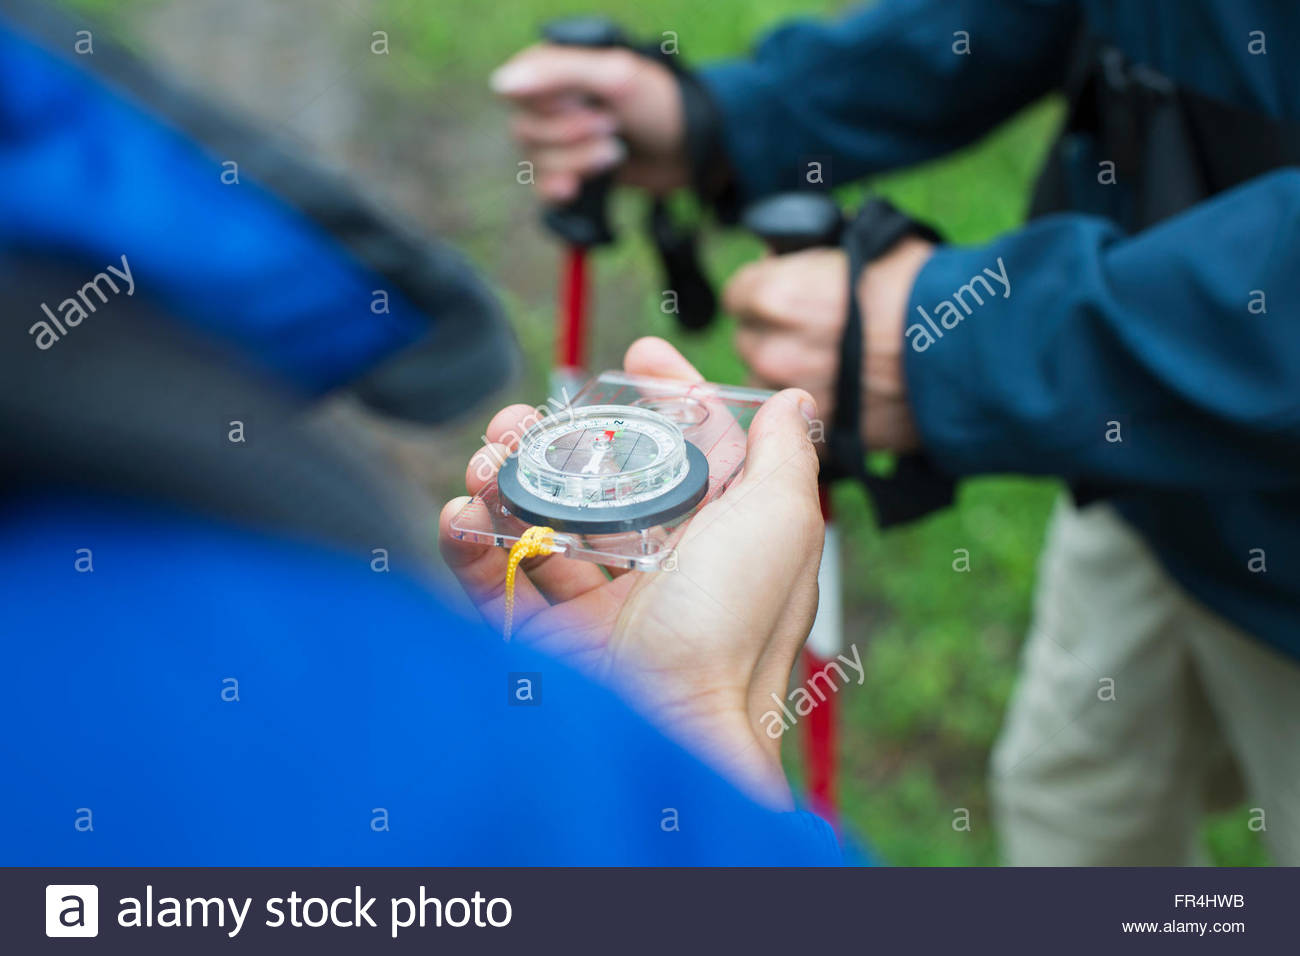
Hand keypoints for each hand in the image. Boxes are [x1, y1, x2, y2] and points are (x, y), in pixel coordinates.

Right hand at [438, 338, 822, 807]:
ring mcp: (603, 605)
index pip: (690, 447)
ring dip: (505, 480)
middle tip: (525, 415)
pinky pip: (498, 584)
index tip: (639, 354)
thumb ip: (784, 456)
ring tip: (484, 459)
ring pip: (543, 525)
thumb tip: (795, 400)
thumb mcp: (779, 523)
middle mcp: (662, 565)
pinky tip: (460, 514)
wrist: (675, 728)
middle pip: (602, 480)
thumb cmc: (733, 625)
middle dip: (559, 435)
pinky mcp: (550, 641)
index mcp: (719, 534)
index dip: (667, 396)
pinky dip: (469, 544)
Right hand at [491, 44, 688, 201]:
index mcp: (554, 68)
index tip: (582, 102)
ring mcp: (560, 139)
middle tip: (613, 127)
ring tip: (616, 153)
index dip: (546, 105)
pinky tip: (579, 189)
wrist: (694, 151)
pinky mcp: (573, 171)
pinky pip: (544, 187)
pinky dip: (560, 190)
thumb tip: (500, 84)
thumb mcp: (616, 77)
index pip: (514, 90)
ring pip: (536, 162)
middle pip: (525, 131)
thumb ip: (560, 73)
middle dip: (571, 137)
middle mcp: (550, 102)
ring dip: (578, 162)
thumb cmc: (660, 103)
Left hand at [727, 239, 935, 453]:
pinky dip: (817, 414)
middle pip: (750, 343)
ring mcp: (795, 400)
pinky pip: (799, 426)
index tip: (783, 293)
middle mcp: (774, 352)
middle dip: (775, 335)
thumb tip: (791, 258)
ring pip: (769, 388)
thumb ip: (812, 259)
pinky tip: (847, 397)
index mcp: (776, 297)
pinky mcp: (822, 437)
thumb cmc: (926, 289)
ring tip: (834, 367)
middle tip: (816, 330)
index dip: (762, 290)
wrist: (974, 351)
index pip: (738, 295)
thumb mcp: (863, 248)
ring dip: (789, 378)